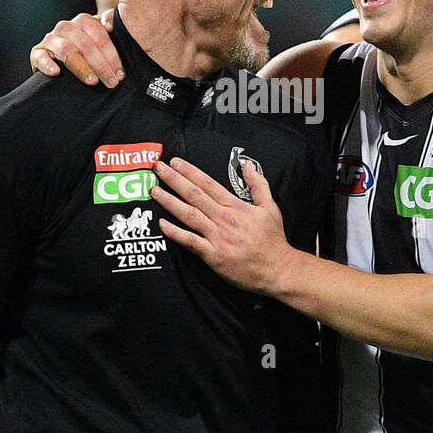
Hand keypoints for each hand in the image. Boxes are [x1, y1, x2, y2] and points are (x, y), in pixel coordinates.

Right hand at [29, 9, 122, 85]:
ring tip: (92, 81)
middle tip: (111, 81)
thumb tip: (112, 24)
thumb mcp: (102, 38)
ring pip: (67, 51)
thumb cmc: (88, 50)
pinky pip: (41, 57)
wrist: (62, 59)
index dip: (112, 55)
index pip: (100, 35)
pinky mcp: (37, 52)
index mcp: (84, 21)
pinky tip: (56, 73)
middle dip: (101, 65)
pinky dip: (48, 64)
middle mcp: (66, 27)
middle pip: (86, 45)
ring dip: (81, 67)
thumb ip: (111, 27)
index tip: (120, 73)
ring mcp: (51, 39)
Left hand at [151, 157, 296, 295]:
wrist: (277, 269)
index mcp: (236, 206)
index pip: (208, 184)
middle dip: (174, 180)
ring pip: (189, 214)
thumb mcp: (270, 207)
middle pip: (194, 195)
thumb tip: (248, 165)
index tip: (175, 163)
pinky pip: (190, 241)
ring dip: (169, 201)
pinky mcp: (213, 255)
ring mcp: (218, 237)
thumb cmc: (272, 240)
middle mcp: (224, 218)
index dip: (190, 172)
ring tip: (154, 190)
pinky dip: (175, 233)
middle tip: (158, 168)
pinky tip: (162, 224)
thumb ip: (258, 185)